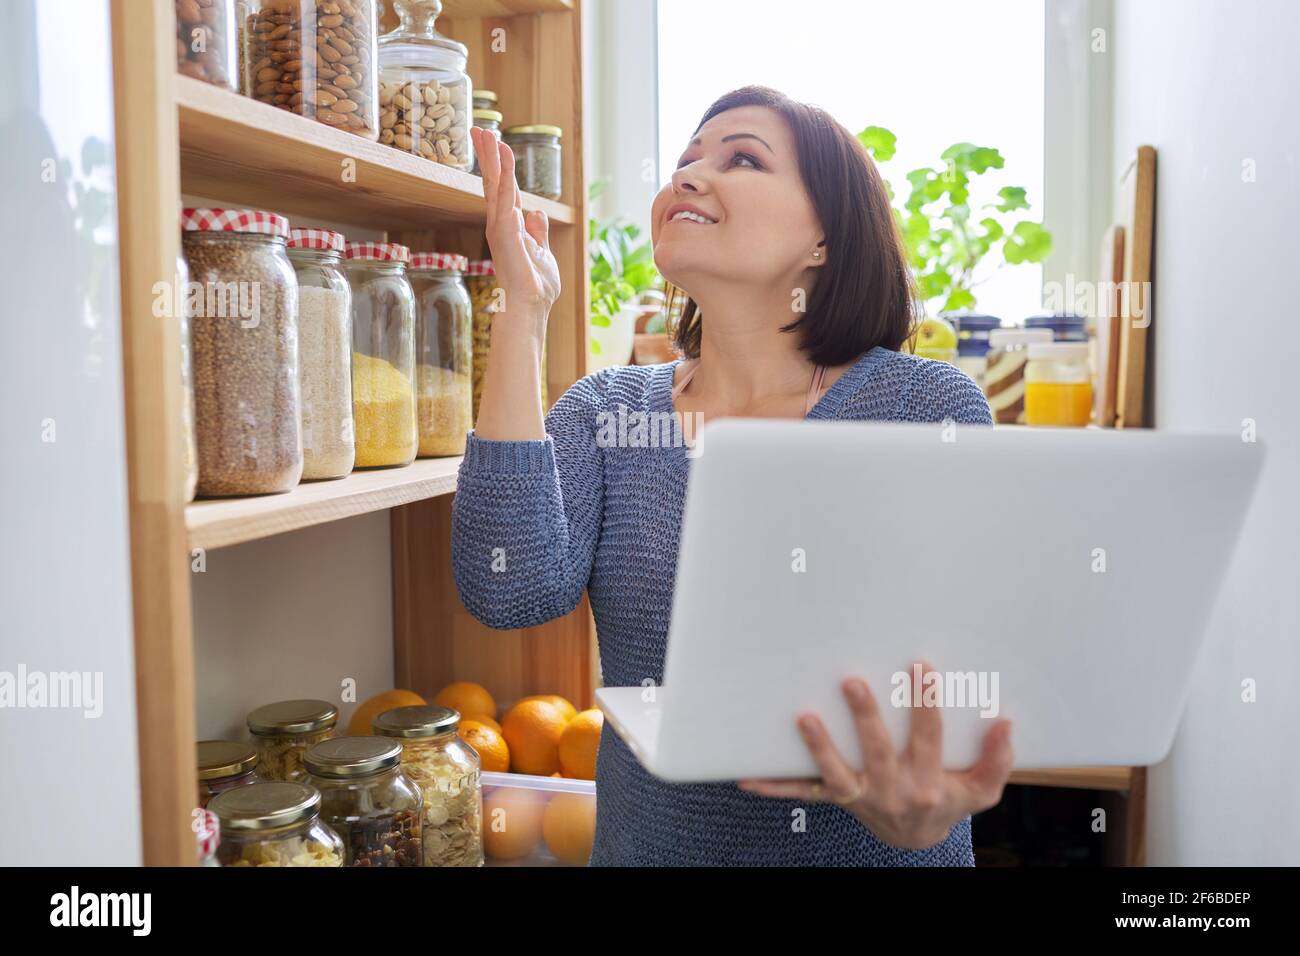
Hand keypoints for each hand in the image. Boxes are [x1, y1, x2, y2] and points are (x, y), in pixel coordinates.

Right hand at [471, 125, 560, 331]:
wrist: (530, 307)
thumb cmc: (535, 286)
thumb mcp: (542, 252)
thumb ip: (537, 232)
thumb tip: (535, 212)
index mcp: (511, 224)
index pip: (504, 187)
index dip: (499, 163)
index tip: (493, 139)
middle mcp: (502, 224)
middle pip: (494, 182)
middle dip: (488, 155)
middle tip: (479, 129)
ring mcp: (502, 231)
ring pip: (498, 189)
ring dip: (494, 163)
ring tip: (489, 139)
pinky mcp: (506, 239)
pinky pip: (506, 208)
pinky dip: (505, 189)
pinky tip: (503, 165)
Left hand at [737, 663, 1013, 849]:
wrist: (916, 837)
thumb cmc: (947, 801)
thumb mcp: (979, 790)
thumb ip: (997, 760)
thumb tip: (1004, 721)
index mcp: (929, 782)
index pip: (928, 738)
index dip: (925, 704)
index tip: (920, 668)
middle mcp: (892, 789)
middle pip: (878, 751)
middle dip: (865, 718)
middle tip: (852, 682)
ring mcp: (860, 796)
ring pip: (836, 773)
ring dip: (819, 746)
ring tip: (804, 717)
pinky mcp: (836, 800)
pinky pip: (803, 793)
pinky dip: (774, 786)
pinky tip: (745, 775)